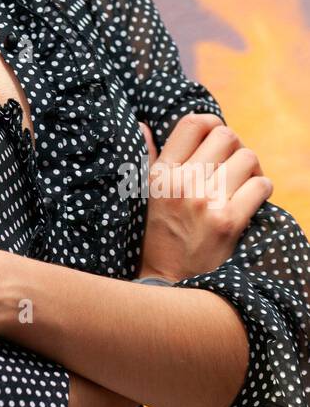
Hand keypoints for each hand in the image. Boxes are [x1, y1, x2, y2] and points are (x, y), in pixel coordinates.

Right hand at [136, 113, 272, 282]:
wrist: (167, 282)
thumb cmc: (155, 236)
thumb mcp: (143, 195)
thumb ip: (147, 158)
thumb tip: (146, 126)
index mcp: (161, 173)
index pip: (193, 123)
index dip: (211, 123)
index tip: (215, 138)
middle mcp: (182, 183)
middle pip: (226, 136)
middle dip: (235, 146)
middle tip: (233, 163)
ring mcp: (206, 202)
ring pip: (248, 158)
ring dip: (252, 168)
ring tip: (244, 181)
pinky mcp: (228, 222)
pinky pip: (260, 187)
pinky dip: (262, 189)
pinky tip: (252, 198)